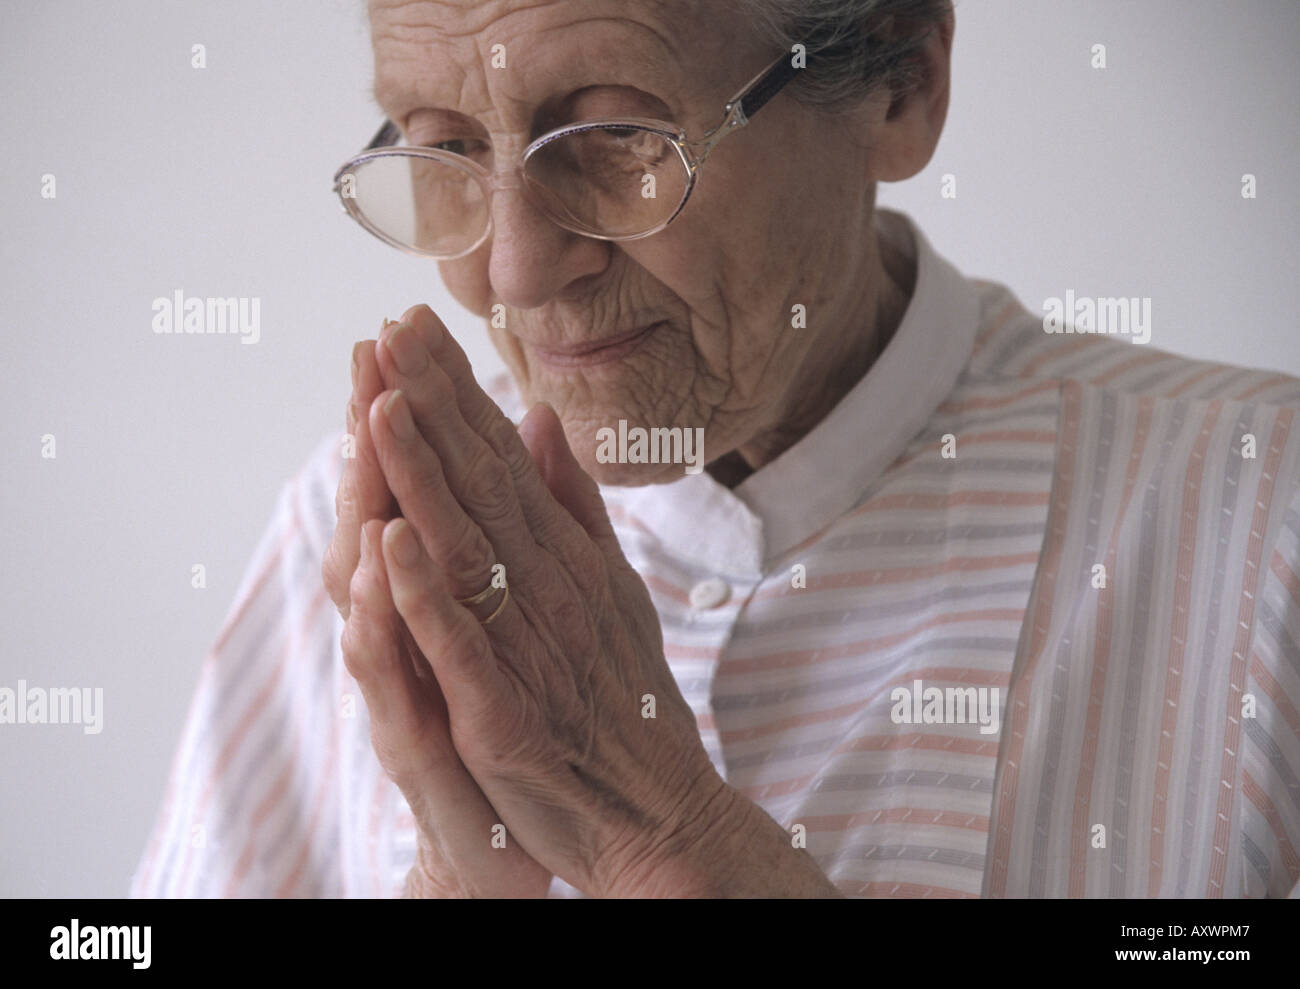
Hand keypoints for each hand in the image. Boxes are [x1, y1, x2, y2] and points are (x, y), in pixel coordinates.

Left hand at [366, 304, 837, 895]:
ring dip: (424, 478)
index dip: (458, 394)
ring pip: (468, 552)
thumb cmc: (622, 702)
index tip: (417, 330)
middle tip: (393, 332)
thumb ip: (572, 506)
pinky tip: (389, 543)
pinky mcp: (508, 714)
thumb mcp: (609, 588)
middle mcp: (550, 590)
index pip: (503, 461)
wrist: (655, 810)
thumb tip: (539, 421)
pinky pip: (462, 648)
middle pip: (482, 487)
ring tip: (383, 405)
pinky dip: (425, 596)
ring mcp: (530, 650)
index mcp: (565, 560)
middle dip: (434, 407)